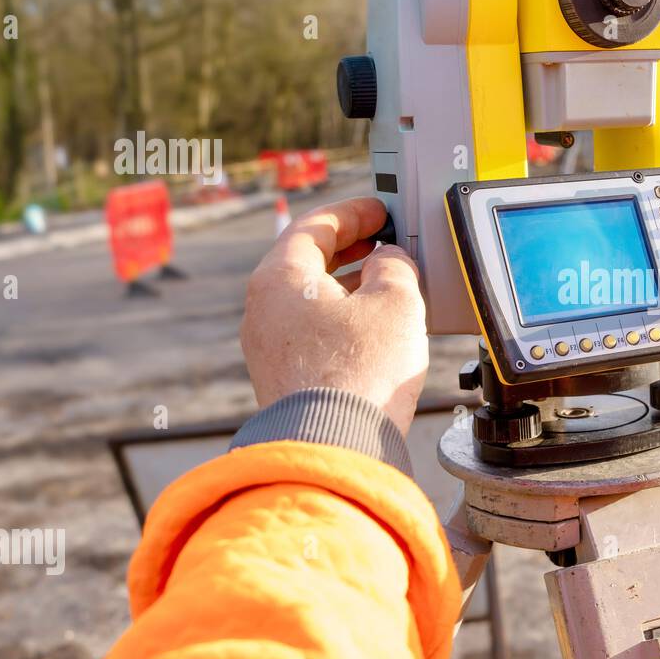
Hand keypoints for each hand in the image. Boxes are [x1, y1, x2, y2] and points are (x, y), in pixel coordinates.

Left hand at [241, 197, 427, 435]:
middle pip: (307, 263)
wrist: (336, 447)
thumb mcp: (396, 301)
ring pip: (310, 301)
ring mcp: (269, 348)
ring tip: (388, 287)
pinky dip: (343, 320)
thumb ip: (395, 267)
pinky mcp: (284, 379)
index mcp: (280, 278)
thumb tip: (389, 263)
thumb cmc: (360, 373)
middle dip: (351, 250)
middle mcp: (264, 310)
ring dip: (349, 287)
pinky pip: (313, 334)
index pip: (314, 226)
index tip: (379, 211)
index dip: (353, 213)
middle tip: (384, 243)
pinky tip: (374, 330)